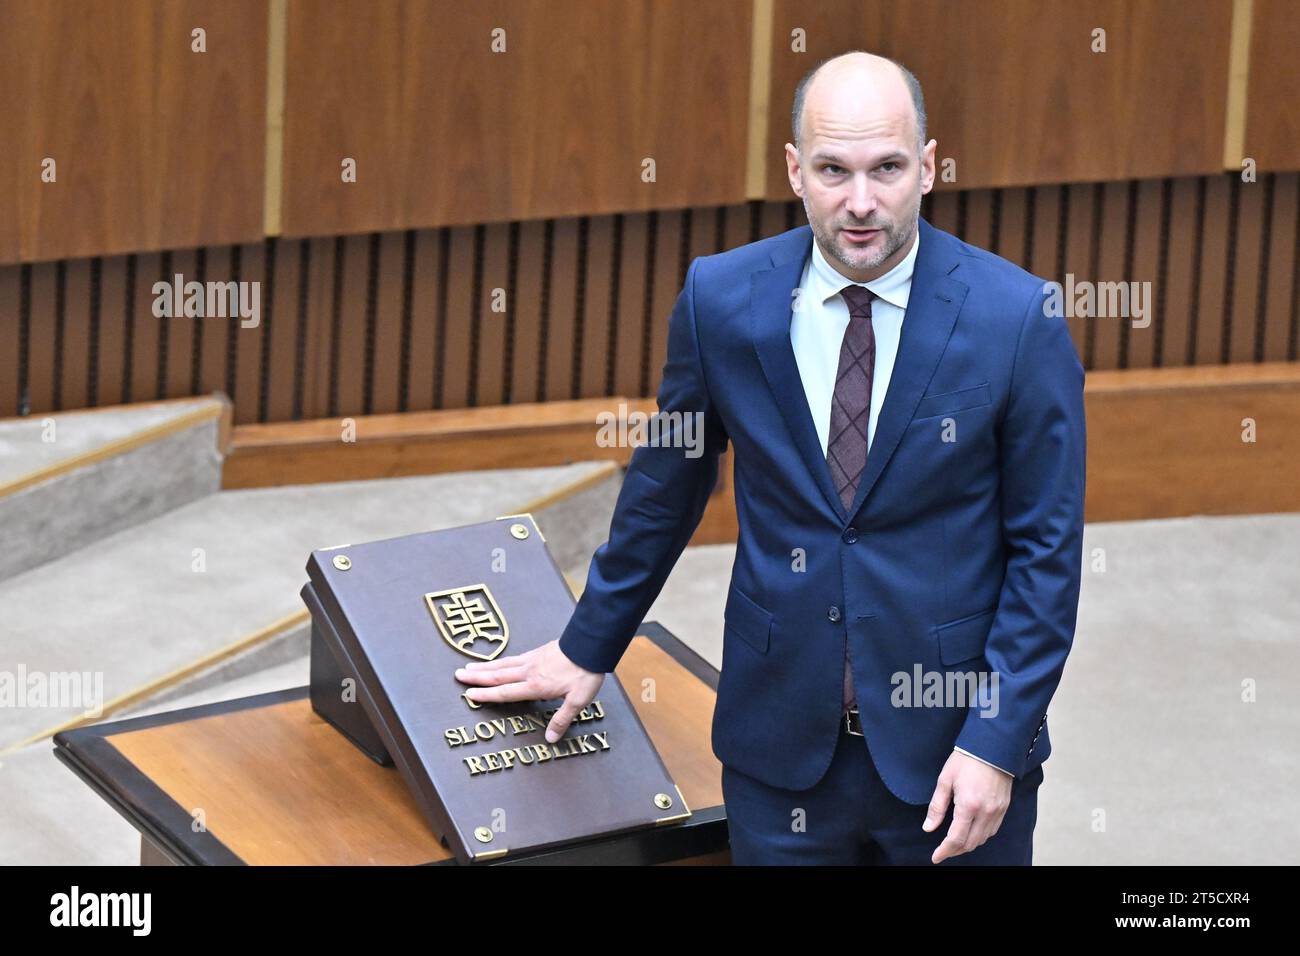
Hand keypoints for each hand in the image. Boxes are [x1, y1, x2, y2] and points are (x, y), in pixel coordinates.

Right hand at [452, 639, 604, 743]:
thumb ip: (561, 719)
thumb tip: (550, 738)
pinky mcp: (538, 652)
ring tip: (469, 667)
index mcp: (535, 685)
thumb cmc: (584, 673)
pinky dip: (501, 660)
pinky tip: (498, 661)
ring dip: (485, 667)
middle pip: (497, 675)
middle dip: (477, 677)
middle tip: (458, 676)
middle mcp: (529, 672)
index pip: (505, 692)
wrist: (590, 645)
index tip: (469, 695)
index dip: (486, 695)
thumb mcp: (577, 701)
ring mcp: (532, 660)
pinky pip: (513, 657)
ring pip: (503, 664)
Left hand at [922, 749, 1013, 862]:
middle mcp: (986, 812)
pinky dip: (980, 836)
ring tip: (955, 843)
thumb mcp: (945, 780)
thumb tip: (928, 827)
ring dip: (968, 844)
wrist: (992, 746)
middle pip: (970, 843)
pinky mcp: (1004, 807)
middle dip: (955, 850)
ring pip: (982, 839)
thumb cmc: (966, 759)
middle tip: (943, 851)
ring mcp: (998, 811)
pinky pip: (992, 830)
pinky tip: (971, 831)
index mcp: (969, 805)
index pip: (956, 838)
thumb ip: (937, 806)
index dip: (945, 851)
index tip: (936, 857)